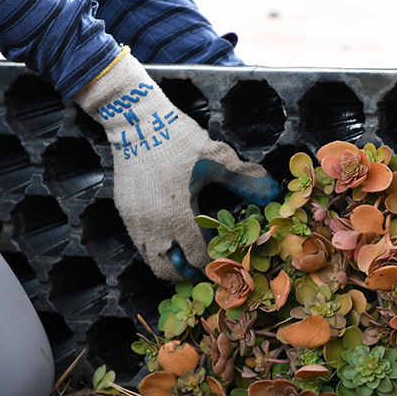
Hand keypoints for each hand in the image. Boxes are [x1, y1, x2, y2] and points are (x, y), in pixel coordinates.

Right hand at [74, 50, 280, 280]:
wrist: (137, 122)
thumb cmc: (180, 139)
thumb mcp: (216, 157)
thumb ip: (244, 180)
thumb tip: (272, 194)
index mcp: (180, 214)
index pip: (196, 257)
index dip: (211, 266)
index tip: (223, 266)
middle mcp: (154, 225)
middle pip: (168, 269)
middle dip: (186, 273)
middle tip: (202, 268)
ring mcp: (136, 220)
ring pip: (151, 259)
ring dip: (169, 262)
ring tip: (184, 256)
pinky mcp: (124, 211)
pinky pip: (139, 241)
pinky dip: (155, 246)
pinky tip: (168, 234)